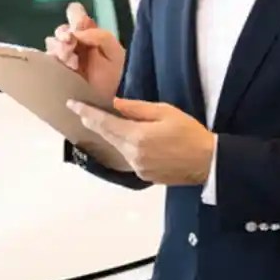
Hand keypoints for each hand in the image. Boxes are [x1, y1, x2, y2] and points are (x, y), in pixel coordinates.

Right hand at [45, 2, 124, 97]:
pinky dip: (55, 61)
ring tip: (71, 62)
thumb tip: (75, 33)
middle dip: (63, 36)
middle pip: (61, 30)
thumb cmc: (117, 73)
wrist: (114, 96)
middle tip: (70, 46)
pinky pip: (49, 59)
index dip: (73, 17)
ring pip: (52, 43)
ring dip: (59, 49)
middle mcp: (76, 41)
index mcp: (90, 32)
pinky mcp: (60, 70)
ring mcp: (66, 55)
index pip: (75, 12)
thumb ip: (98, 36)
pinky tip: (67, 68)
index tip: (78, 29)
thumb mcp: (114, 50)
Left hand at [67, 97, 214, 184]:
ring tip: (101, 121)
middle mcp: (132, 154)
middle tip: (81, 110)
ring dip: (109, 134)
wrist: (208, 162)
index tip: (72, 105)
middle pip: (107, 136)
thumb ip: (137, 109)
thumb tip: (115, 104)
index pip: (104, 123)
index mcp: (137, 137)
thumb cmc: (190, 133)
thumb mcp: (165, 112)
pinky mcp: (143, 175)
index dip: (86, 113)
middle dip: (93, 122)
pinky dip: (123, 145)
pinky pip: (128, 156)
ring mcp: (137, 167)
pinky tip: (126, 137)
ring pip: (116, 147)